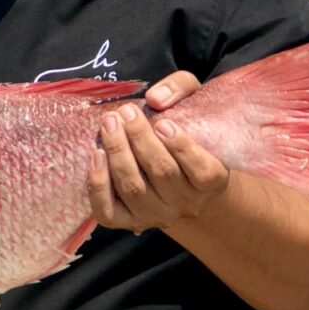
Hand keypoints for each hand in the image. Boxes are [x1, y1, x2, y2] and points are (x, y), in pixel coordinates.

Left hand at [87, 69, 229, 234]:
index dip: (182, 147)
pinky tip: (97, 156)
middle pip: (163, 174)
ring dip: (118, 154)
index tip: (163, 123)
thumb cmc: (187, 132)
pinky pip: (110, 212)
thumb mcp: (193, 101)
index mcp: (211, 180)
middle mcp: (186, 203)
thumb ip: (179, 89)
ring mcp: (157, 215)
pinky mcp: (129, 221)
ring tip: (109, 125)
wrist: (180, 178)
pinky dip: (100, 185)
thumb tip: (155, 99)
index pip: (203, 171)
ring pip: (134, 190)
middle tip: (125, 113)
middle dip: (140, 140)